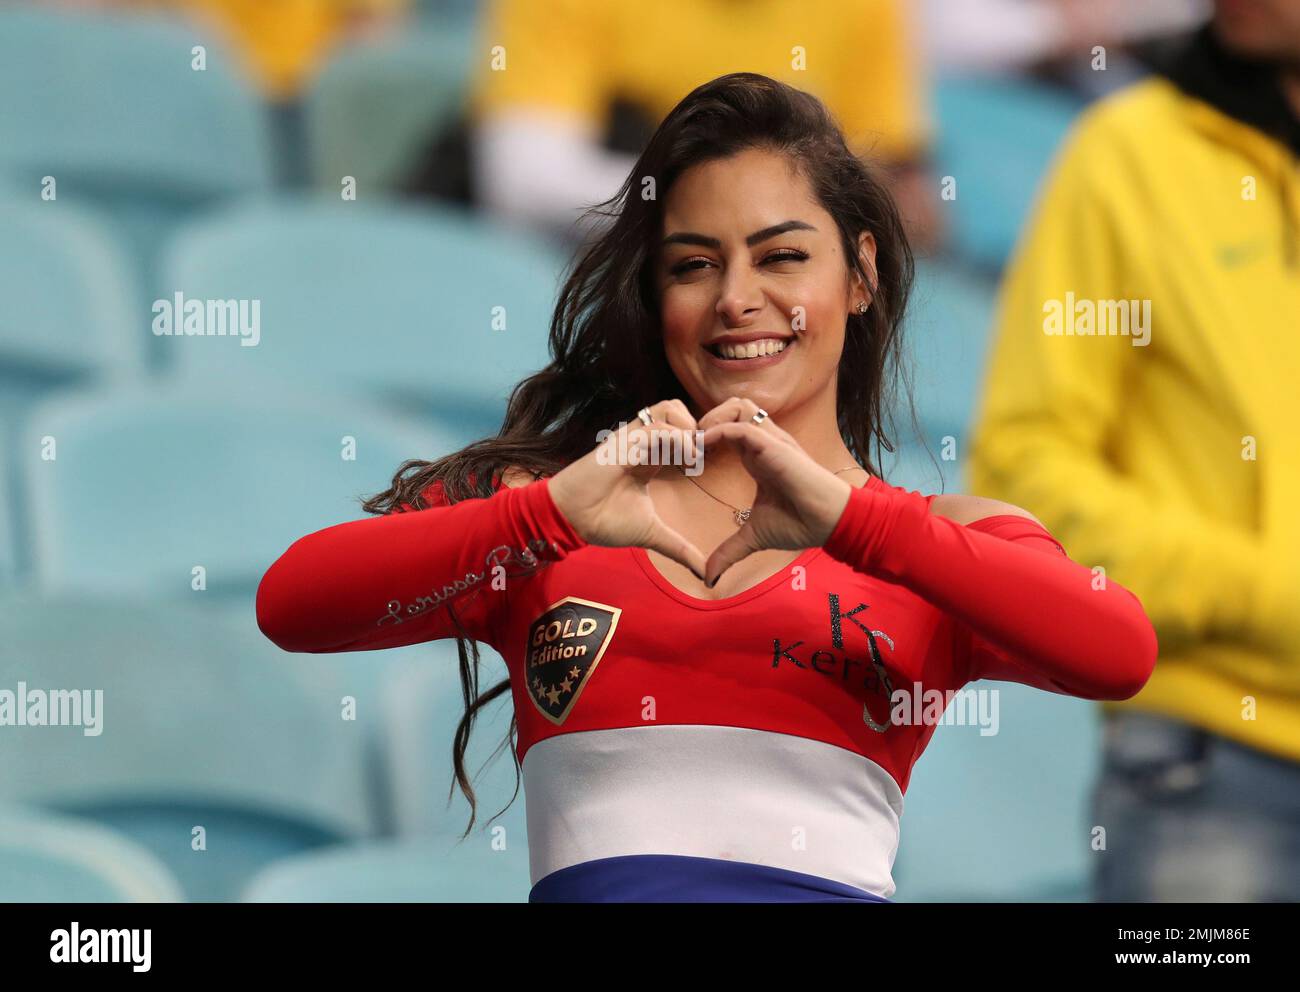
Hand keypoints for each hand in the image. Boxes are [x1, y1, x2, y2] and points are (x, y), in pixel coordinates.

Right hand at [546, 399, 708, 581]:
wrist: (573, 521)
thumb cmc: (605, 521)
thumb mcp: (652, 534)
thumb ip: (679, 548)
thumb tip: (704, 572)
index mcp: (649, 457)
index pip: (680, 431)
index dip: (699, 441)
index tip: (709, 463)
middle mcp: (642, 443)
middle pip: (676, 410)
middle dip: (697, 427)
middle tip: (705, 455)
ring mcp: (631, 438)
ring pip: (668, 409)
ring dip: (688, 428)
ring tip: (695, 455)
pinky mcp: (621, 442)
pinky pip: (656, 428)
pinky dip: (677, 439)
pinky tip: (687, 460)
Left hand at [695, 397, 854, 587]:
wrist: (829, 522)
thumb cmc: (799, 524)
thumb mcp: (753, 537)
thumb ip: (728, 551)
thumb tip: (708, 576)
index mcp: (758, 457)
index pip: (729, 429)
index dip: (704, 436)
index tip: (684, 455)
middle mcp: (764, 444)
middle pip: (732, 408)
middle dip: (706, 419)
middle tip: (687, 444)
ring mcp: (771, 441)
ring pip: (738, 407)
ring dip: (713, 419)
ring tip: (695, 441)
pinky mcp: (774, 445)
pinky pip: (741, 427)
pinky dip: (719, 431)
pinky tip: (702, 447)